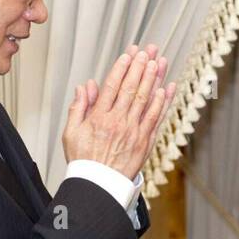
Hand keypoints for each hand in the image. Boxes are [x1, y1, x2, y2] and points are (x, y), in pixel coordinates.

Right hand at [62, 42, 177, 177]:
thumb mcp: (71, 132)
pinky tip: (168, 88)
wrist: (99, 186)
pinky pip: (156, 118)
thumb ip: (78, 107)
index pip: (113, 86)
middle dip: (141, 67)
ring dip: (154, 79)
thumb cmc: (84, 161)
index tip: (129, 55)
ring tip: (160, 62)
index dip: (122, 68)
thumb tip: (85, 86)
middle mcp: (118, 122)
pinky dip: (163, 102)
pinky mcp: (145, 141)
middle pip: (132, 88)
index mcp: (99, 118)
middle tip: (148, 52)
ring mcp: (134, 131)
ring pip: (146, 99)